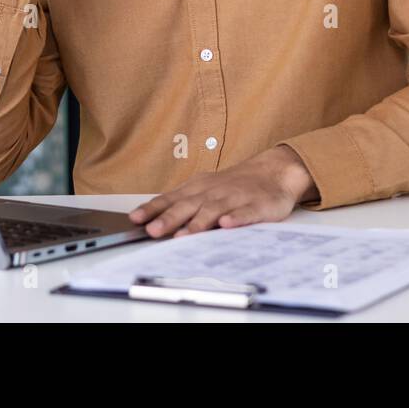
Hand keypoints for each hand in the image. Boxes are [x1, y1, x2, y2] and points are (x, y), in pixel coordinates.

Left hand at [127, 146, 318, 238]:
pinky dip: (236, 219)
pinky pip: (245, 214)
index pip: (171, 199)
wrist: (273, 172)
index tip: (135, 219)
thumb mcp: (204, 190)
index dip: (153, 209)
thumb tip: (150, 220)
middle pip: (189, 206)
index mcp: (198, 189)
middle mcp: (213, 193)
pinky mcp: (257, 207)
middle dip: (170, 218)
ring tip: (184, 235)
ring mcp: (235, 199)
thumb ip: (180, 204)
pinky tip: (227, 225)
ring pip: (214, 211)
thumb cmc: (232, 186)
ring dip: (199, 223)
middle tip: (154, 231)